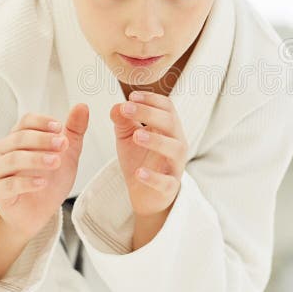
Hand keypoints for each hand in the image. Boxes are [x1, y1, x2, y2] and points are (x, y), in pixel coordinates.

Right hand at [0, 104, 88, 239]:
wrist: (39, 212)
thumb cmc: (50, 179)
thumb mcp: (68, 153)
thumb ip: (74, 131)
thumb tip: (82, 106)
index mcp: (21, 138)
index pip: (26, 121)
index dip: (42, 122)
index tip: (60, 127)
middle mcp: (6, 151)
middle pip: (18, 138)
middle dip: (42, 139)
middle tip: (63, 144)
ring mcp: (0, 172)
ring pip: (11, 159)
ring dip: (35, 158)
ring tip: (56, 161)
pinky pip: (8, 185)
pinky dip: (26, 183)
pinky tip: (43, 182)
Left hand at [109, 91, 187, 216]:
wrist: (146, 194)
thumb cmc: (141, 160)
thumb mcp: (127, 137)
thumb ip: (123, 120)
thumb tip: (116, 107)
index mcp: (168, 128)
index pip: (167, 107)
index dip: (151, 99)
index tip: (132, 97)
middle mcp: (176, 142)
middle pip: (170, 122)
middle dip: (149, 113)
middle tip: (127, 109)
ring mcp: (175, 165)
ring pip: (174, 148)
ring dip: (156, 140)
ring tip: (136, 136)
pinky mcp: (170, 186)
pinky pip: (166, 181)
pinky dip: (153, 177)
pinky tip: (139, 172)